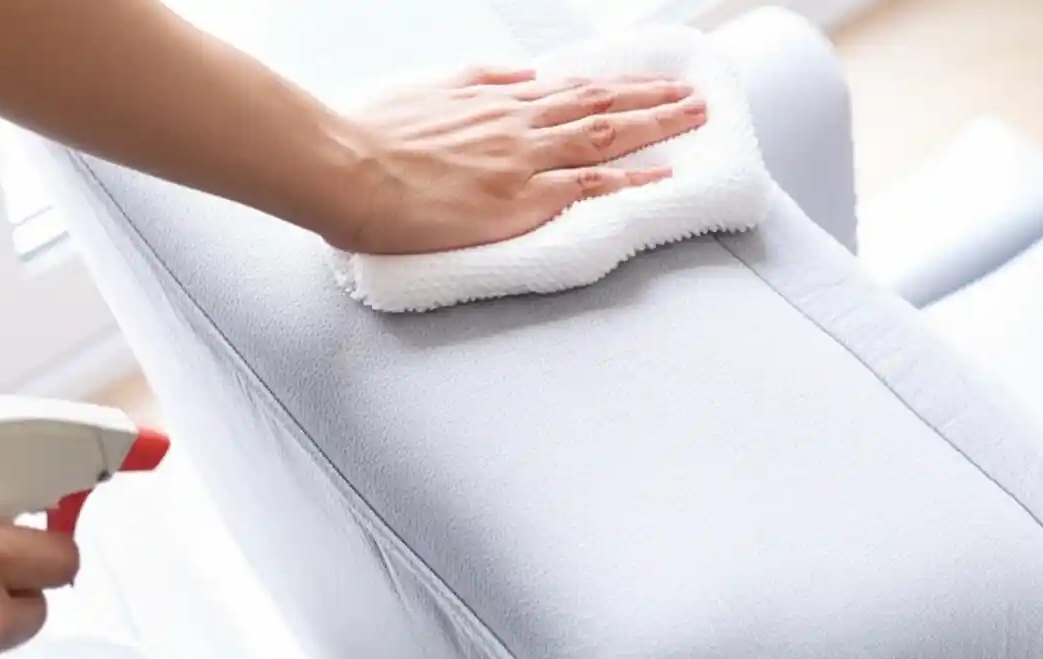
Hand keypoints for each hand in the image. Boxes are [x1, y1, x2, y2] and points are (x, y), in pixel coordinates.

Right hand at [331, 67, 706, 253]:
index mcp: (496, 98)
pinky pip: (591, 187)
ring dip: (656, 124)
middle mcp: (520, 121)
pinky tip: (662, 175)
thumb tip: (519, 75)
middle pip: (602, 103)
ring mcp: (526, 159)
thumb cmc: (374, 135)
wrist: (349, 168)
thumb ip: (479, 82)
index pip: (573, 86)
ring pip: (607, 134)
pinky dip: (632, 179)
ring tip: (694, 119)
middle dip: (653, 97)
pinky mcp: (523, 199)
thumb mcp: (430, 89)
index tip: (649, 81)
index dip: (618, 83)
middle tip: (694, 97)